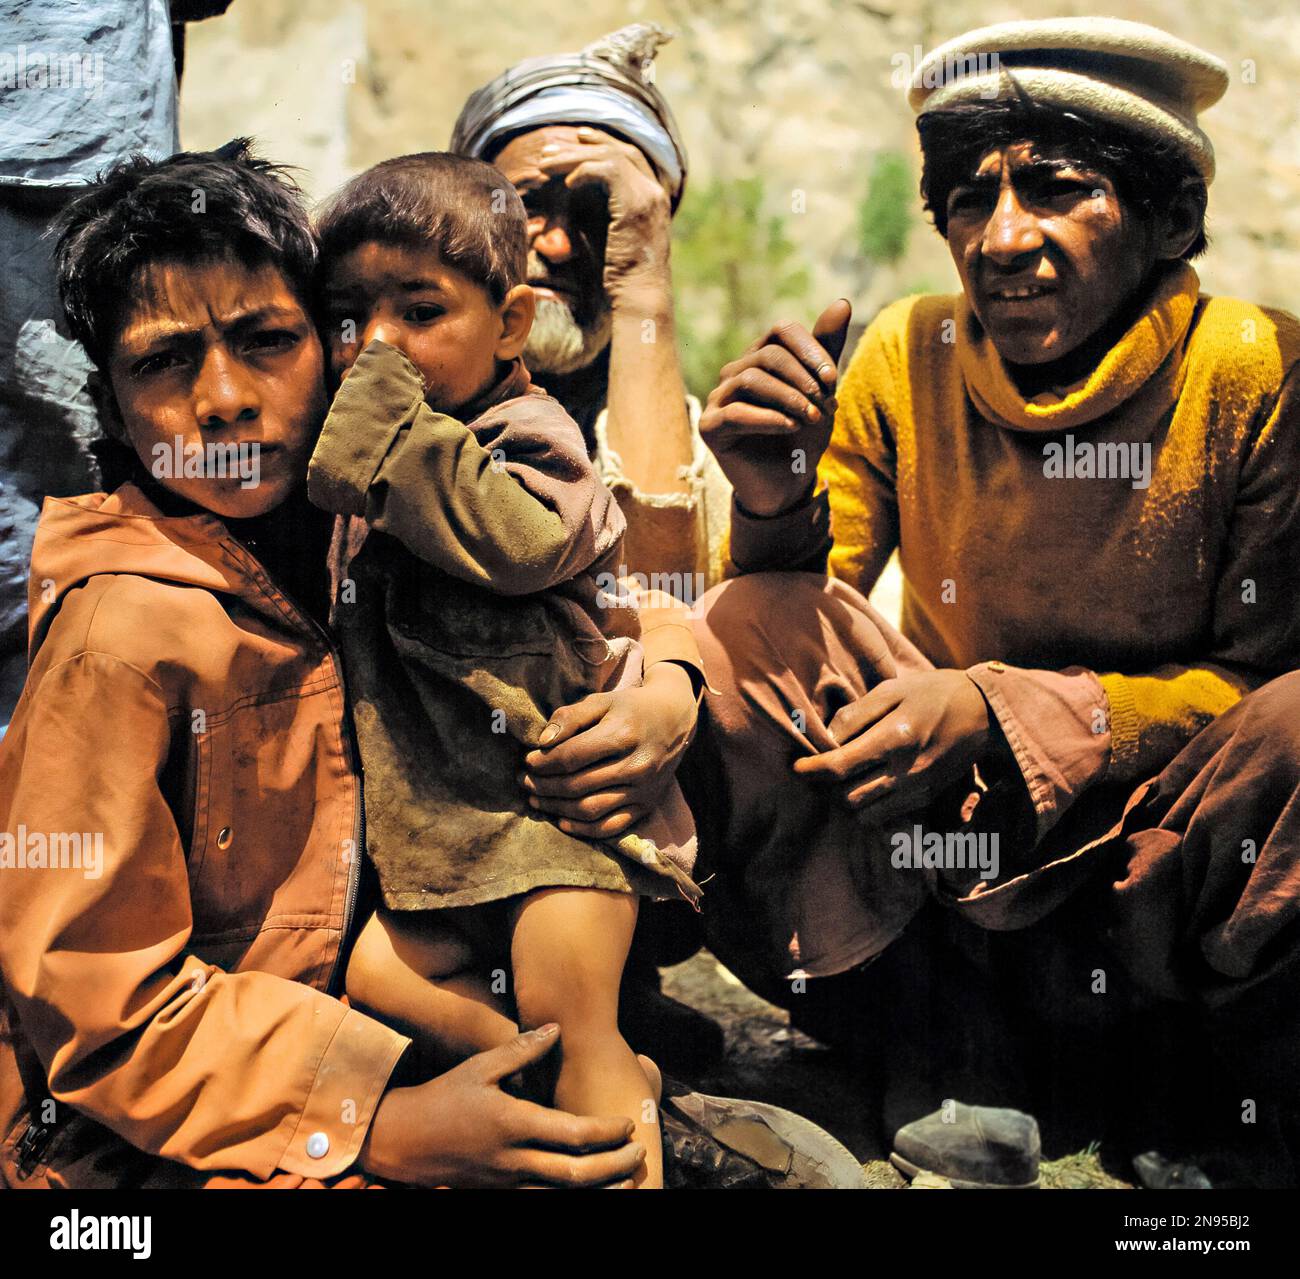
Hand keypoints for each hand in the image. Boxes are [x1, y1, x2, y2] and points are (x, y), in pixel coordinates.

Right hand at [359, 1025, 644, 1187]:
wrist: (404, 1141)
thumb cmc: (444, 1097)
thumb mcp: (480, 1066)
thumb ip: (521, 1049)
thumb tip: (556, 1028)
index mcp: (513, 1124)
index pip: (572, 1135)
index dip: (606, 1132)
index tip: (626, 1125)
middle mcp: (513, 1159)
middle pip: (575, 1175)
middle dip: (613, 1167)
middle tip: (638, 1153)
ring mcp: (507, 1181)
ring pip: (562, 1196)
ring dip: (598, 1188)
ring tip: (625, 1178)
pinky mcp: (500, 1192)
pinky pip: (542, 1201)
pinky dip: (570, 1196)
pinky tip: (588, 1187)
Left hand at [521, 663, 696, 838]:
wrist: (675, 719)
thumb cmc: (631, 707)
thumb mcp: (602, 701)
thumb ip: (570, 717)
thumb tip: (542, 742)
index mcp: (623, 734)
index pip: (572, 756)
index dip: (543, 762)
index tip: (527, 761)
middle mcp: (636, 765)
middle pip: (577, 785)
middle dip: (544, 786)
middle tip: (524, 782)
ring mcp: (643, 789)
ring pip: (590, 809)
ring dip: (556, 808)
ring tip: (536, 800)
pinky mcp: (647, 805)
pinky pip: (611, 827)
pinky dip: (583, 829)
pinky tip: (562, 821)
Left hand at [536, 126, 671, 302]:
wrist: (639, 299)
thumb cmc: (622, 280)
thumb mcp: (610, 240)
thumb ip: (600, 215)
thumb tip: (571, 199)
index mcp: (653, 199)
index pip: (630, 156)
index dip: (602, 143)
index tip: (577, 138)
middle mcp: (655, 193)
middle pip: (619, 150)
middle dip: (582, 145)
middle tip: (549, 148)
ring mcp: (649, 197)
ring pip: (610, 157)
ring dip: (574, 157)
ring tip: (545, 164)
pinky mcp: (636, 205)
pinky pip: (608, 172)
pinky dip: (584, 171)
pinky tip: (566, 184)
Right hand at [700, 299, 851, 516]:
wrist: (788, 483)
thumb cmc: (803, 435)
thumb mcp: (821, 391)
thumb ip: (827, 350)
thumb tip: (842, 301)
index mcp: (760, 358)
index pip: (780, 330)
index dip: (809, 349)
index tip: (833, 377)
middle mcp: (735, 372)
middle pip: (767, 355)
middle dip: (802, 378)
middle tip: (826, 404)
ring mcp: (719, 399)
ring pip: (751, 379)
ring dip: (788, 397)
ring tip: (811, 418)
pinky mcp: (710, 427)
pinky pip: (735, 412)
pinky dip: (767, 418)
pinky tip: (790, 427)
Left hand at [792, 670, 990, 824]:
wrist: (984, 711)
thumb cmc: (932, 693)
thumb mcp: (892, 689)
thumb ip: (855, 714)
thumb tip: (826, 739)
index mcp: (894, 738)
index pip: (839, 767)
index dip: (811, 770)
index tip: (796, 767)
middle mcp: (906, 770)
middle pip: (847, 797)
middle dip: (823, 788)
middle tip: (814, 773)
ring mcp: (918, 789)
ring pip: (864, 814)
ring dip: (844, 801)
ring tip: (837, 781)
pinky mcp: (926, 798)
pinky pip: (885, 816)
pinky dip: (866, 808)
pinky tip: (863, 787)